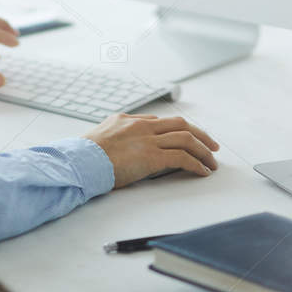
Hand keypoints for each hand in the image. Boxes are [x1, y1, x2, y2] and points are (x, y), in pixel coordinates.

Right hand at [84, 114, 220, 186]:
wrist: (80, 162)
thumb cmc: (85, 156)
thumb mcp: (102, 136)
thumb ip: (119, 137)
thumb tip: (129, 148)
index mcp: (129, 120)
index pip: (163, 121)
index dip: (181, 130)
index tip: (191, 138)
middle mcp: (142, 126)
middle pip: (181, 124)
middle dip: (201, 135)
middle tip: (212, 146)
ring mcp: (147, 140)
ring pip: (186, 138)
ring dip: (203, 151)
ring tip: (212, 162)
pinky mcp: (151, 157)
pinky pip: (182, 158)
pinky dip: (196, 164)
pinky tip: (202, 171)